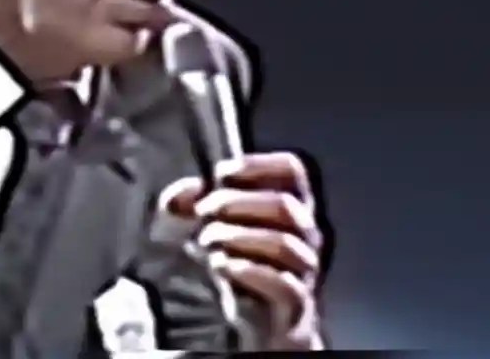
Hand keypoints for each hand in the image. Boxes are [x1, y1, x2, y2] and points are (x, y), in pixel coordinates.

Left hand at [165, 152, 325, 350]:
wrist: (252, 325)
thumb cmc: (232, 266)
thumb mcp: (201, 228)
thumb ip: (187, 204)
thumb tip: (185, 192)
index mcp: (289, 208)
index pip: (291, 172)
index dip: (257, 165)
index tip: (221, 173)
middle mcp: (304, 235)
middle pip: (285, 205)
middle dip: (236, 202)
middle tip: (204, 212)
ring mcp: (303, 271)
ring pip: (284, 244)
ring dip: (238, 237)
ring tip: (206, 241)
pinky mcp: (295, 306)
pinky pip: (284, 284)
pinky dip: (248, 271)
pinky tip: (221, 265)